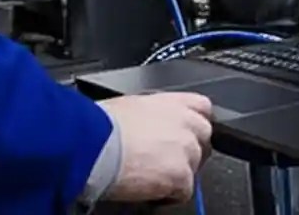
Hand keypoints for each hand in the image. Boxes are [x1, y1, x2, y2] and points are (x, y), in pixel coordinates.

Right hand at [99, 93, 213, 202]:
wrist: (94, 143)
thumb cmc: (101, 125)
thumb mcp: (131, 106)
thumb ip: (152, 115)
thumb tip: (149, 125)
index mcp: (173, 102)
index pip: (202, 108)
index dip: (193, 124)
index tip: (184, 135)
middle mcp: (186, 122)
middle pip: (204, 139)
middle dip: (189, 150)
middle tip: (166, 160)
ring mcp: (187, 149)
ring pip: (194, 166)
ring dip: (177, 173)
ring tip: (151, 175)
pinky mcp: (182, 175)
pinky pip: (184, 191)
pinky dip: (169, 195)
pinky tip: (150, 189)